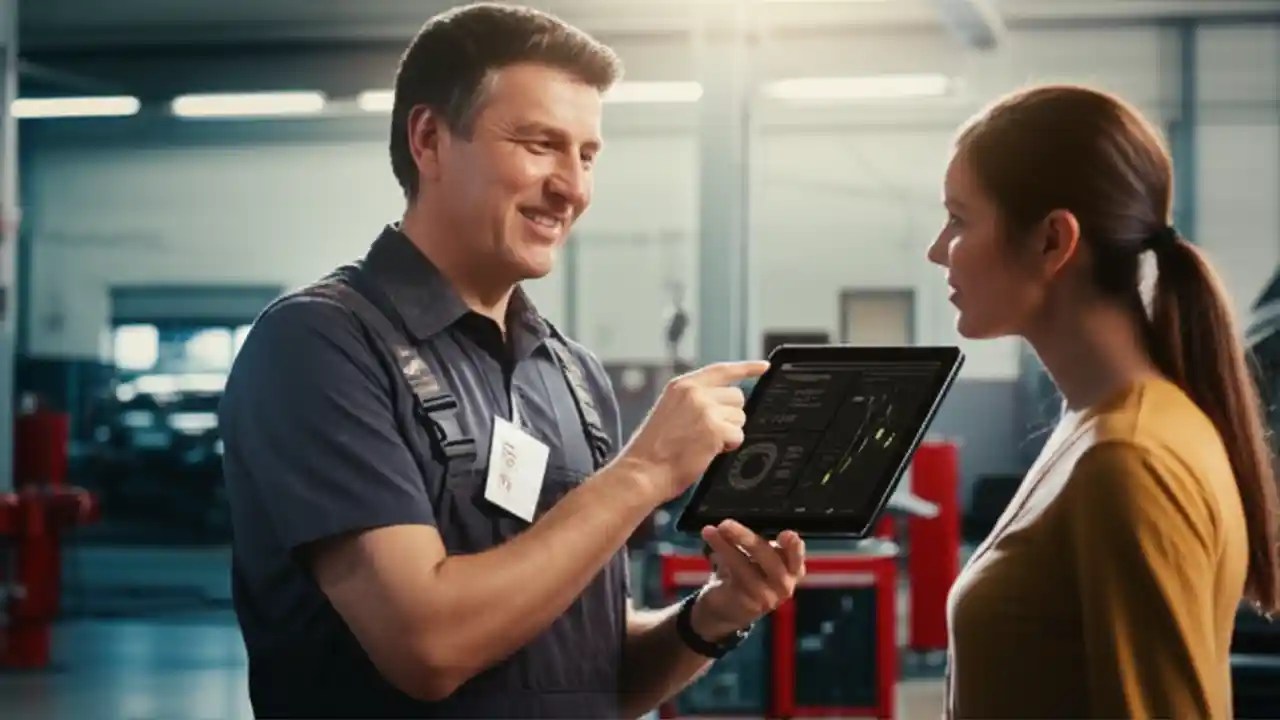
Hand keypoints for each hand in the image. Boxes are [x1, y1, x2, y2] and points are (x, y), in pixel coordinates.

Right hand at [617, 361, 768, 502]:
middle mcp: (694, 392)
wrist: (642, 471)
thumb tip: (724, 404)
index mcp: (681, 386)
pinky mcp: (714, 429)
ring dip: (729, 432)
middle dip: (730, 416)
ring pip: (739, 417)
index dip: (747, 368)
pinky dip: (728, 447)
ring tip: (703, 443)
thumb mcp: (669, 411)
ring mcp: (705, 409)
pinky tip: (707, 452)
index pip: (721, 370)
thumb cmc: (653, 450)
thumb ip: (694, 401)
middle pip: (737, 397)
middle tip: (709, 432)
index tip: (764, 367)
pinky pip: (738, 435)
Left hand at [690, 520, 805, 639]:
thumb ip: (756, 544)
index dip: (794, 548)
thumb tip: (734, 526)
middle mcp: (784, 585)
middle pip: (769, 559)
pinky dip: (721, 557)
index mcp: (792, 569)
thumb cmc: (748, 575)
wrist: (730, 610)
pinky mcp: (747, 604)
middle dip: (746, 539)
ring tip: (710, 531)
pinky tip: (710, 546)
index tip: (787, 535)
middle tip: (726, 524)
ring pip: (745, 567)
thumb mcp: (757, 557)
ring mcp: (766, 597)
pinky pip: (731, 577)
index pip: (796, 557)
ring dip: (725, 547)